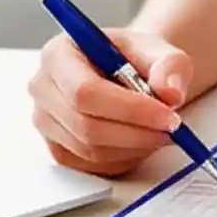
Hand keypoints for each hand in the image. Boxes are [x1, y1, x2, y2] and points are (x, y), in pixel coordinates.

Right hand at [28, 29, 192, 176]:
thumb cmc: (138, 59)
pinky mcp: (58, 148)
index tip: (168, 116)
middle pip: (85, 125)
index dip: (129, 109)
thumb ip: (170, 66)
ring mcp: (45, 121)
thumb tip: (170, 94)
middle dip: (137, 132)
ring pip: (91, 150)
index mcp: (59, 53)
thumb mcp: (161, 51)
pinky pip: (93, 165)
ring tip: (162, 132)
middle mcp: (43, 87)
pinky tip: (143, 140)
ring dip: (135, 146)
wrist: (130, 73)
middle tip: (173, 128)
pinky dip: (126, 158)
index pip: (84, 91)